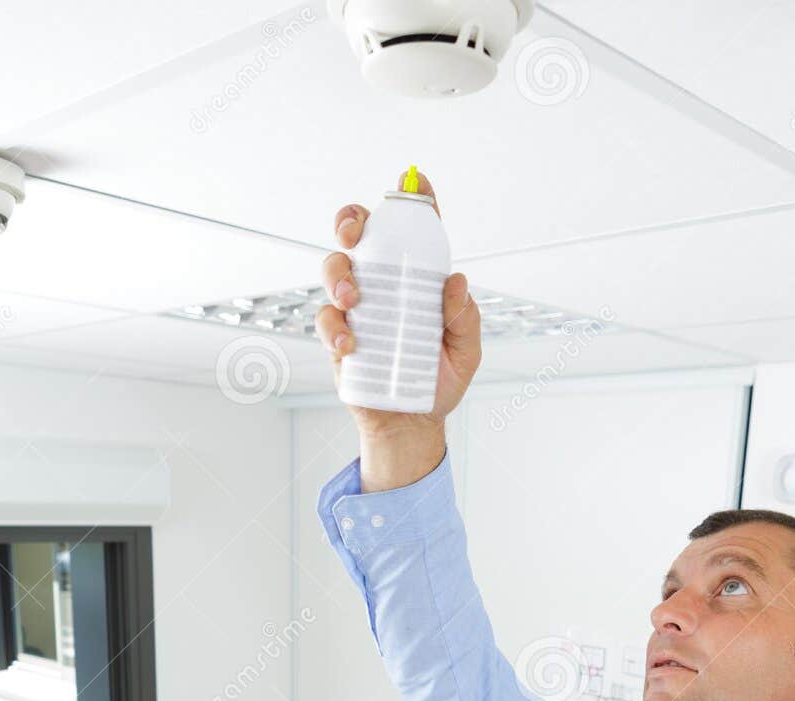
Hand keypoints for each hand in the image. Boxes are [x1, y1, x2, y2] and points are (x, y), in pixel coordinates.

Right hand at [315, 170, 481, 429]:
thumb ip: (465, 318)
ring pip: (334, 269)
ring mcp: (357, 309)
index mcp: (416, 279)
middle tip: (353, 234)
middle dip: (351, 222)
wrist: (412, 425)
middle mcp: (383, 285)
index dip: (411, 198)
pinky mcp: (337, 338)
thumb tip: (455, 282)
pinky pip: (327, 320)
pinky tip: (352, 344)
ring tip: (354, 298)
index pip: (412, 229)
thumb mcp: (467, 351)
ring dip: (338, 275)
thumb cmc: (439, 382)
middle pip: (359, 235)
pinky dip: (335, 327)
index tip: (414, 181)